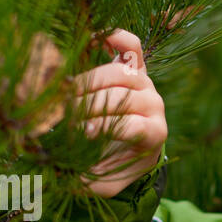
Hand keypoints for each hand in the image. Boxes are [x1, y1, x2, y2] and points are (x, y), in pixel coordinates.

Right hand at [73, 28, 167, 197]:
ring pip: (120, 73)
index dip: (107, 127)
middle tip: (67, 114)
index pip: (133, 125)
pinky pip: (131, 46)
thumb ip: (90, 182)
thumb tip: (67, 176)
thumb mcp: (105, 182)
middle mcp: (155, 105)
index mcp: (155, 134)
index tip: (83, 133)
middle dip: (91, 105)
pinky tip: (94, 40)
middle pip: (123, 97)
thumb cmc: (116, 165)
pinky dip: (115, 38)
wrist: (131, 147)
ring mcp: (147, 83)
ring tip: (68, 94)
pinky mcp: (137, 66)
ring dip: (90, 81)